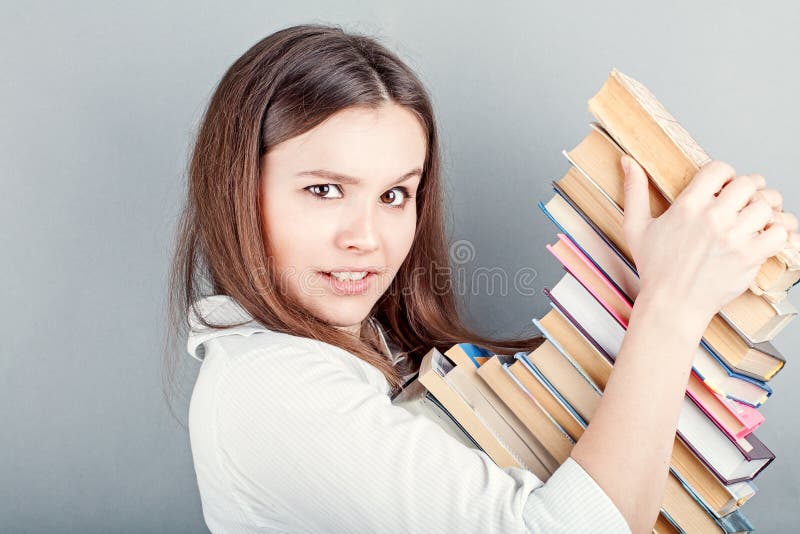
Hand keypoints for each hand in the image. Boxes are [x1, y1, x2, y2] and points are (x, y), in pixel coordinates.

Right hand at [621, 156, 788, 324]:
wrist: (672, 304)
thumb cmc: (654, 269)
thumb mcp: (636, 227)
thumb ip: (634, 191)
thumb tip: (628, 162)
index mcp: (688, 205)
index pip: (720, 169)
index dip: (726, 174)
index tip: (725, 187)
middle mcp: (713, 217)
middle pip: (749, 183)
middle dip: (751, 189)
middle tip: (748, 200)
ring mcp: (733, 237)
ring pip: (768, 205)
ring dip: (767, 209)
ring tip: (759, 218)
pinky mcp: (749, 256)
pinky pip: (780, 232)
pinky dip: (781, 232)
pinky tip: (769, 236)